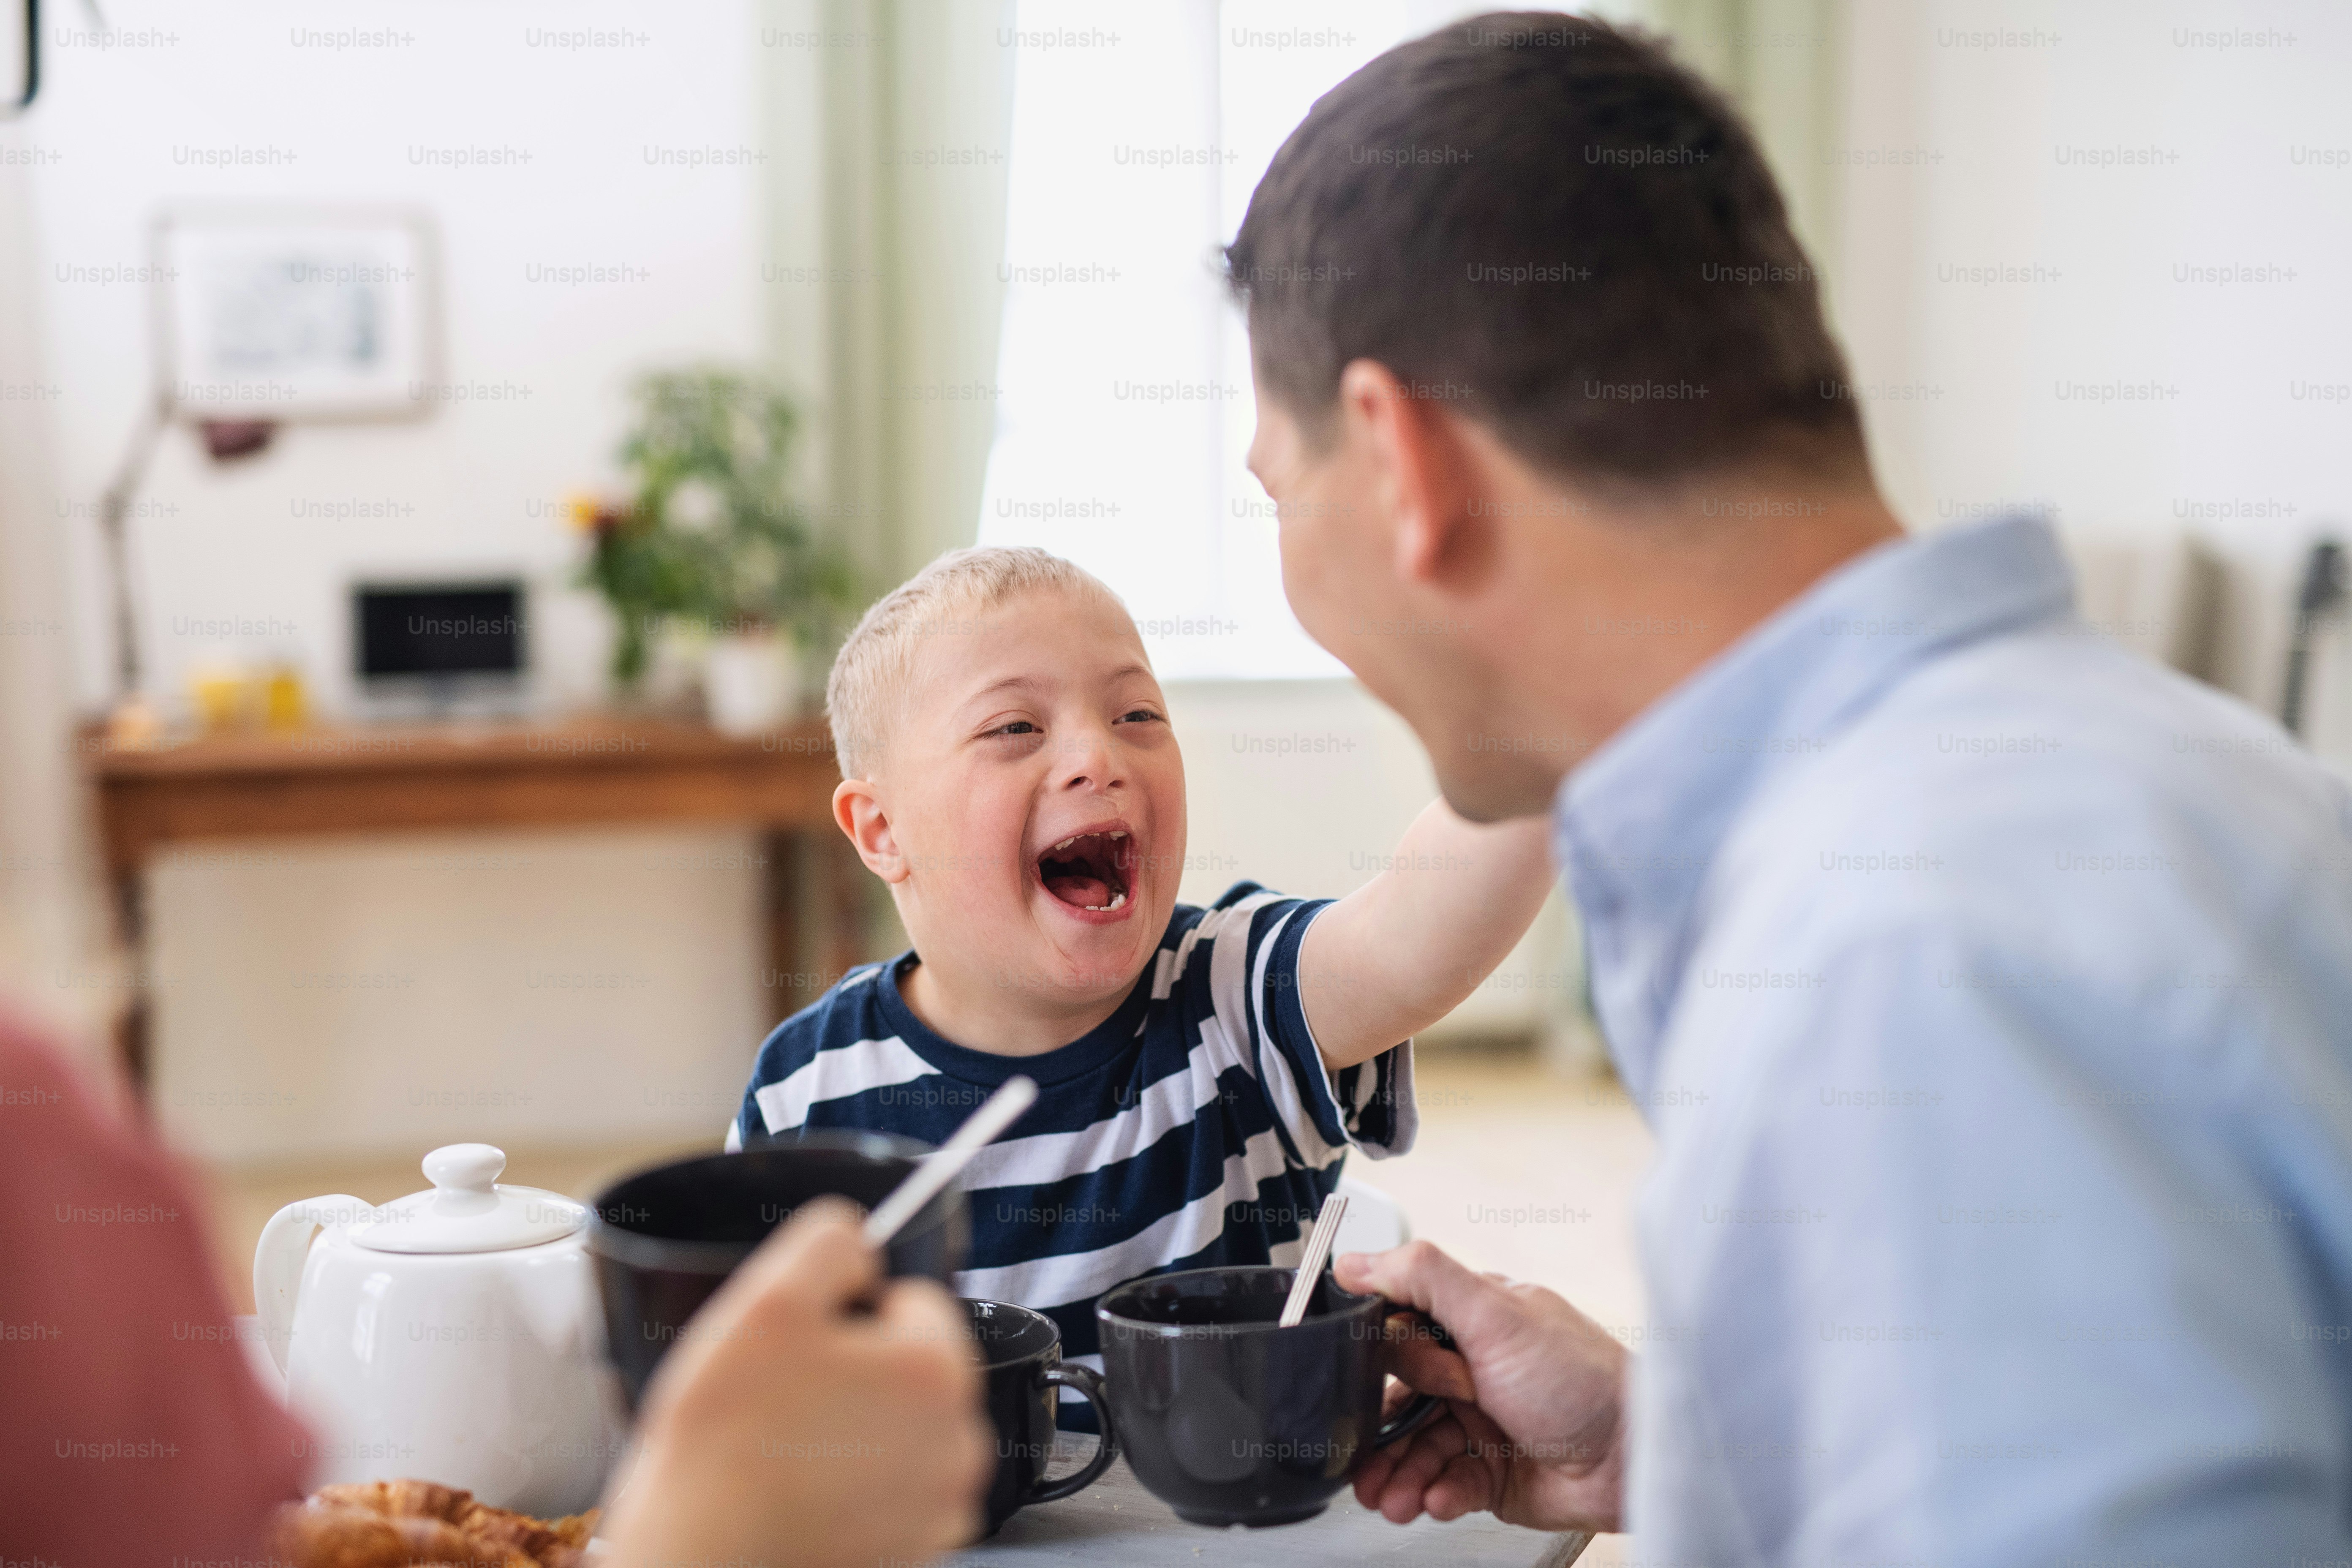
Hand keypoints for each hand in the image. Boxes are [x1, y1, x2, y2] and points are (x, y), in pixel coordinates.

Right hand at [604, 1200, 990, 1567]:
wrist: (704, 1561)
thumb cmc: (727, 1448)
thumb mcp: (766, 1302)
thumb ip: (828, 1244)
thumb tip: (858, 1238)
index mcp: (937, 1369)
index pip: (914, 1300)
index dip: (853, 1312)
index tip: (810, 1344)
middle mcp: (958, 1440)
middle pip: (915, 1370)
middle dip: (860, 1373)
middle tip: (791, 1398)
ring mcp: (941, 1503)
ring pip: (904, 1431)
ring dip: (860, 1430)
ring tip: (793, 1448)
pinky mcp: (915, 1548)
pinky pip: (894, 1493)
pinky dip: (858, 1489)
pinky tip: (807, 1491)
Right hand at [1337, 1240, 1627, 1532]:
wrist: (1634, 1459)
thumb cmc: (1579, 1379)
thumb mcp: (1495, 1314)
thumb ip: (1424, 1278)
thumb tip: (1354, 1260)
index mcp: (1473, 1322)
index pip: (1399, 1334)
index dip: (1384, 1361)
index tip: (1377, 1379)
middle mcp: (1474, 1370)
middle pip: (1399, 1400)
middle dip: (1377, 1436)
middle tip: (1361, 1461)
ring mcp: (1483, 1423)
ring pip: (1416, 1449)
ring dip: (1398, 1475)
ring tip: (1389, 1499)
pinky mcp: (1493, 1473)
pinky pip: (1446, 1484)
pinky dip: (1435, 1494)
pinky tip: (1434, 1500)